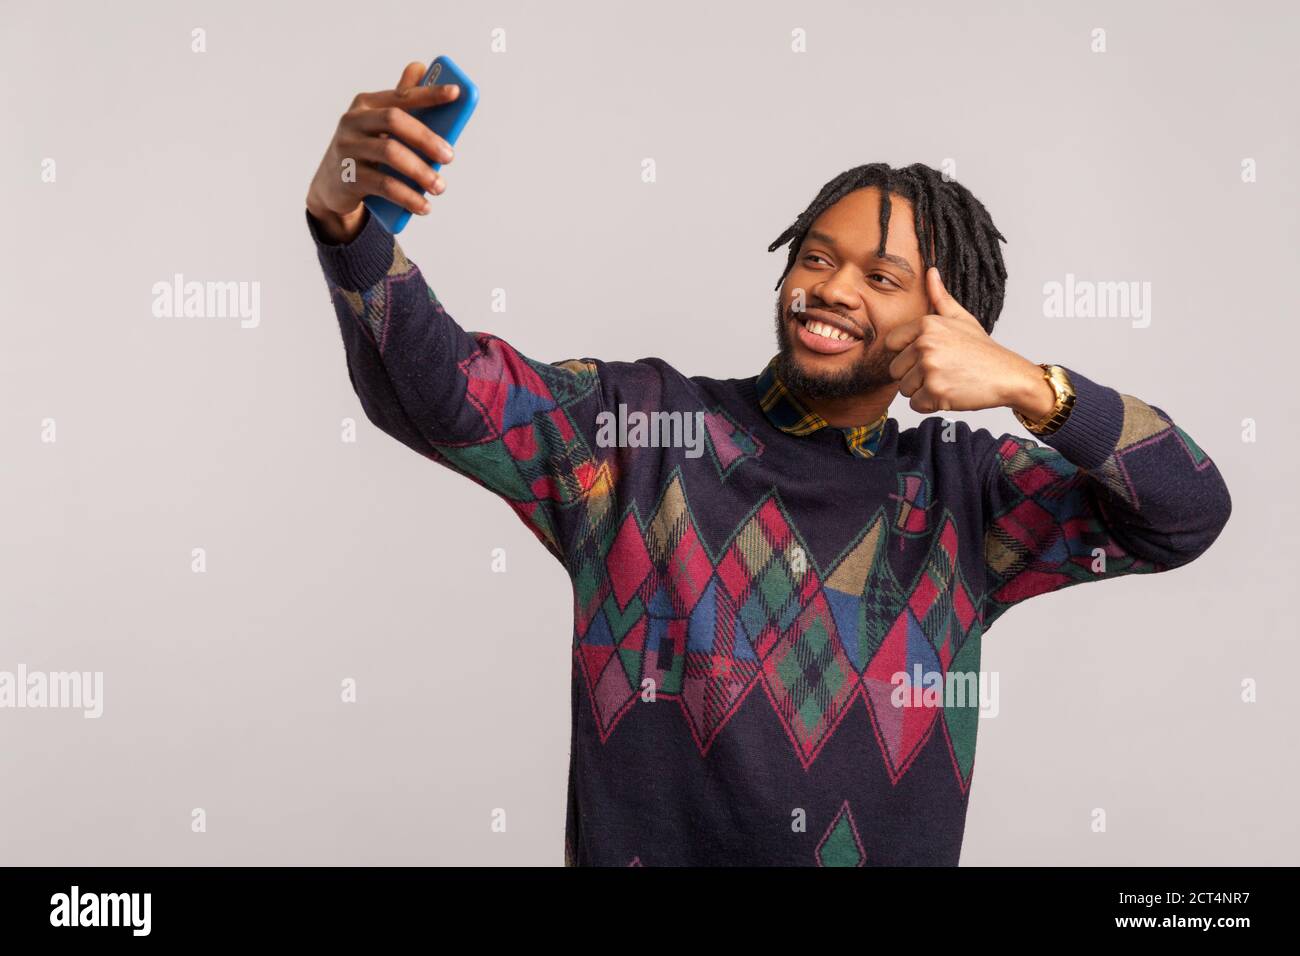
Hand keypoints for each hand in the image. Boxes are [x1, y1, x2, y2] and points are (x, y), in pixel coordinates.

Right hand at [305, 61, 458, 242]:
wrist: (332, 186)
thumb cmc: (366, 150)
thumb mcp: (380, 127)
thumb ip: (400, 103)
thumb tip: (420, 67)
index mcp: (366, 104)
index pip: (401, 95)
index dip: (429, 93)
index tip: (456, 93)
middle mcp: (353, 121)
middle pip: (394, 120)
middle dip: (426, 137)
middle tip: (450, 156)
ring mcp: (348, 148)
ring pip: (390, 153)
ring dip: (420, 171)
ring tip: (440, 187)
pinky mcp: (347, 176)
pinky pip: (383, 185)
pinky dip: (408, 197)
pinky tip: (424, 206)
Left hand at [883, 267, 1053, 416]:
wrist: (1008, 375)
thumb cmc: (982, 349)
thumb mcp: (962, 319)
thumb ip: (940, 298)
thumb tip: (930, 272)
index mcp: (926, 325)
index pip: (891, 344)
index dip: (906, 353)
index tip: (928, 355)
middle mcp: (925, 344)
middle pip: (895, 370)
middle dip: (913, 375)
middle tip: (941, 371)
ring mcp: (930, 369)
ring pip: (904, 389)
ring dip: (921, 391)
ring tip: (946, 381)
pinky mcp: (935, 392)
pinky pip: (915, 405)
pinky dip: (930, 405)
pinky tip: (949, 394)